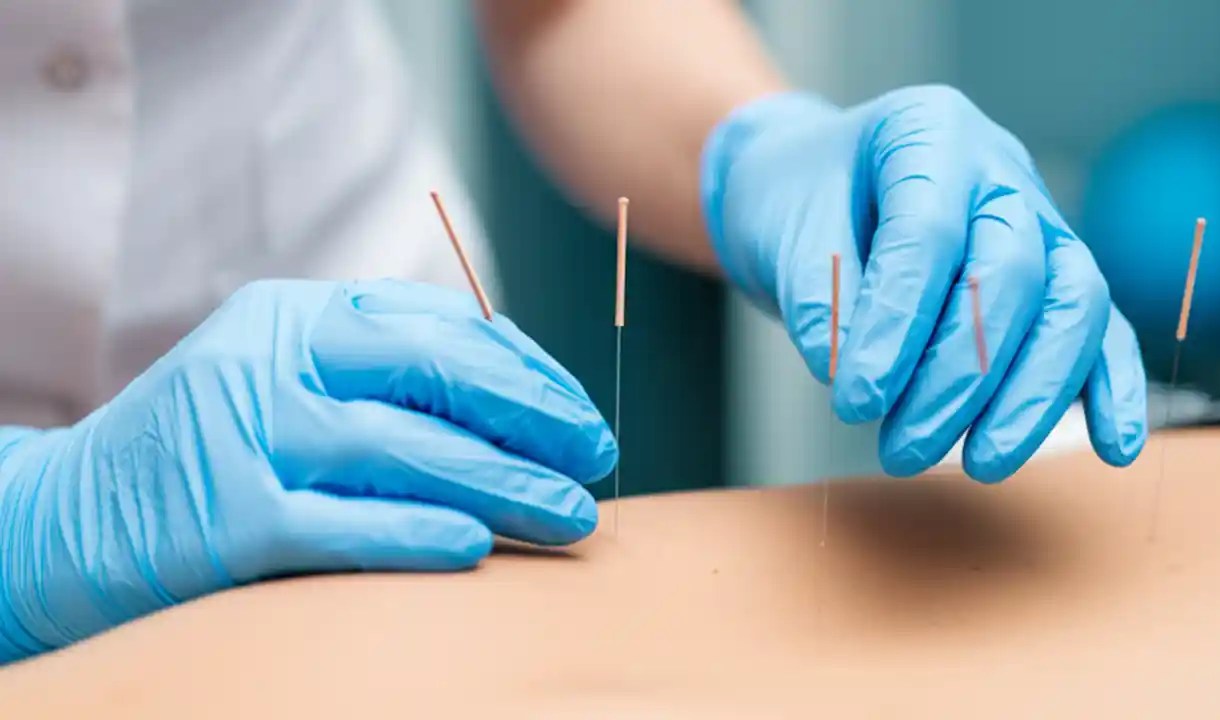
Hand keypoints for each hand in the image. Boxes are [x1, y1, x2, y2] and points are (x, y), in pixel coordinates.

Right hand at [0, 279, 615, 662]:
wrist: (57, 520)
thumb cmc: (201, 452)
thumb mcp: (281, 382)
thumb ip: (381, 374)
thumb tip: (518, 383)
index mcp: (292, 317)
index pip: (438, 326)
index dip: (525, 371)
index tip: (579, 413)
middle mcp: (269, 361)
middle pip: (433, 373)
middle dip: (532, 415)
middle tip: (595, 456)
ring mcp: (245, 435)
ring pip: (403, 449)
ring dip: (504, 482)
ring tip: (570, 514)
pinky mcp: (227, 520)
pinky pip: (345, 524)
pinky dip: (417, 531)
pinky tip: (478, 544)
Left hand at [701, 85, 1146, 480]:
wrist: (811, 188)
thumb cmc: (796, 203)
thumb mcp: (782, 236)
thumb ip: (820, 302)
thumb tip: (858, 381)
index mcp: (928, 133)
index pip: (928, 233)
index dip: (896, 326)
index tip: (856, 402)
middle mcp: (999, 171)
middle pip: (1013, 274)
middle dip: (961, 378)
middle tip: (902, 450)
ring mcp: (1040, 221)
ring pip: (1073, 305)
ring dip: (1032, 397)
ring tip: (981, 464)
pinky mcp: (1056, 276)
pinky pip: (1100, 329)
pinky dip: (1111, 388)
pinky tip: (1115, 447)